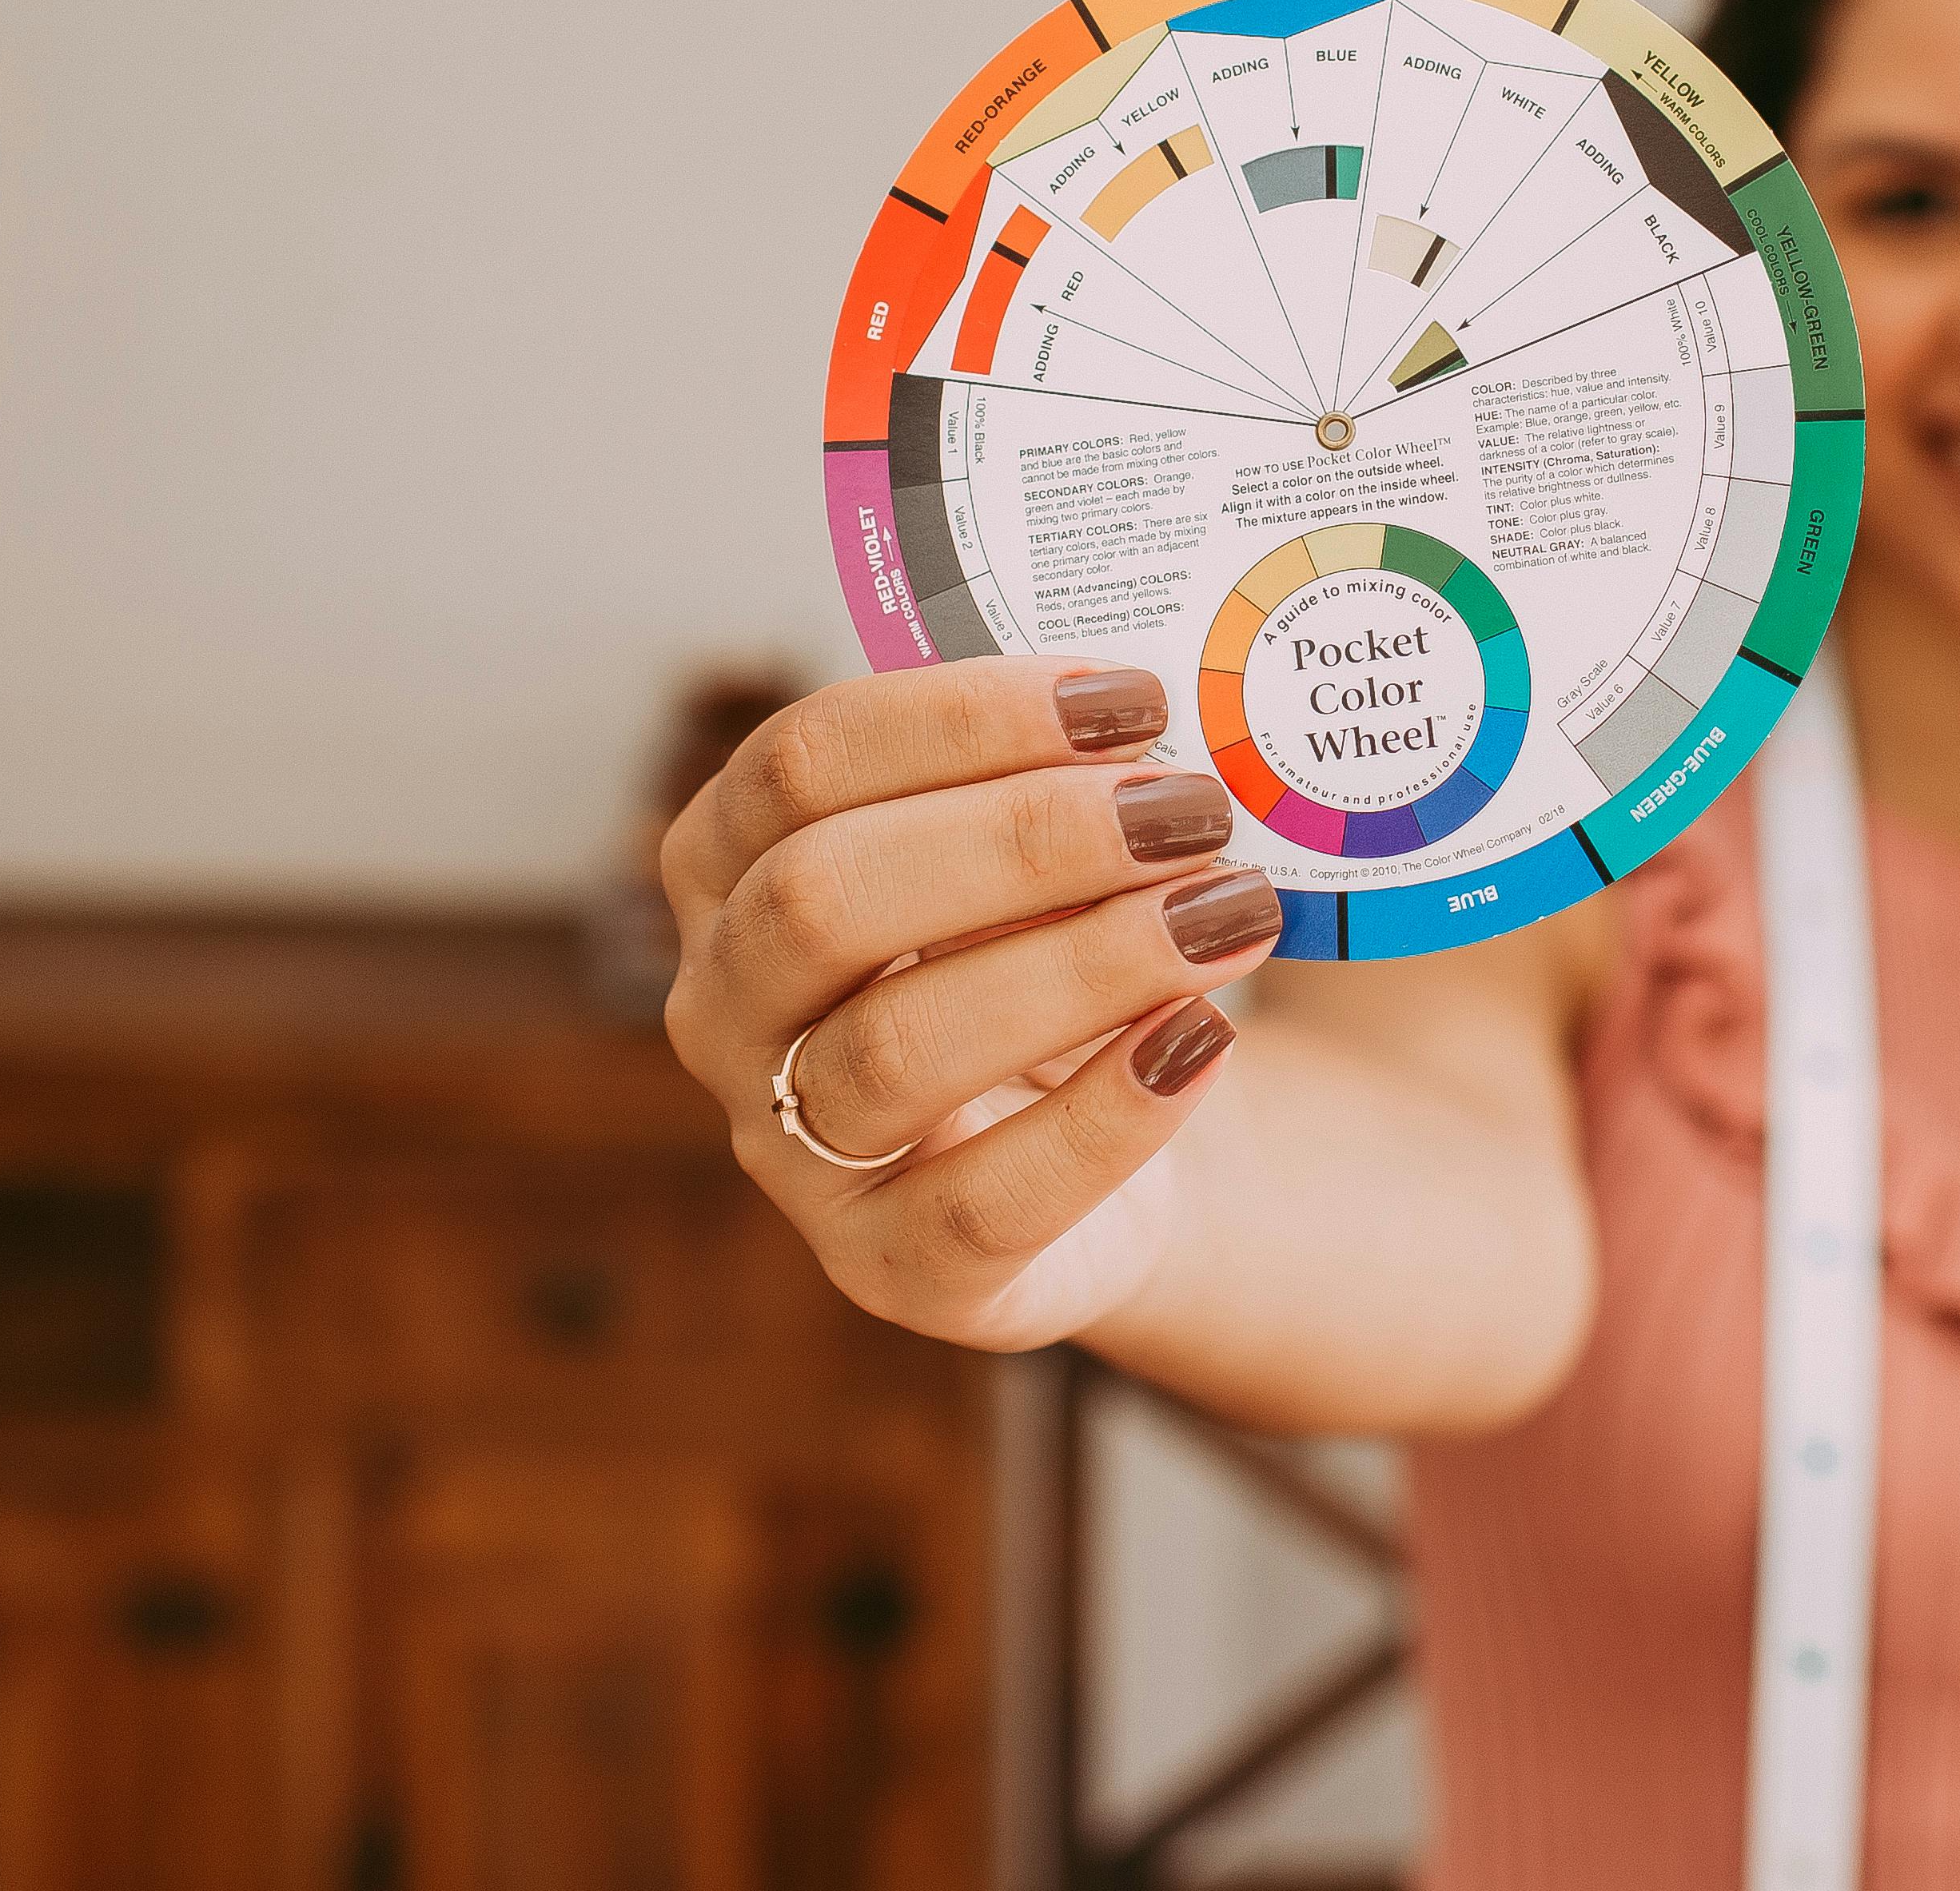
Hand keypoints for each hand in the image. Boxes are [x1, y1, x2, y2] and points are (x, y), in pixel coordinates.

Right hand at [660, 657, 1282, 1349]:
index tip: (1132, 696)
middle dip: (1020, 837)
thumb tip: (1186, 690)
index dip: (964, 716)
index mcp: (730, 865)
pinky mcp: (897, 1269)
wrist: (1127, 1158)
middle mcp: (728, 1008)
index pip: (803, 761)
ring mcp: (792, 1153)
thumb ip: (1066, 765)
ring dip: (1082, 966)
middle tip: (1189, 806)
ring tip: (1232, 912)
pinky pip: (984, 1200)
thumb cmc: (1066, 951)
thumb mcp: (1041, 847)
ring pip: (898, 1049)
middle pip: (824, 898)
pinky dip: (1106, 1115)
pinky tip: (1204, 1041)